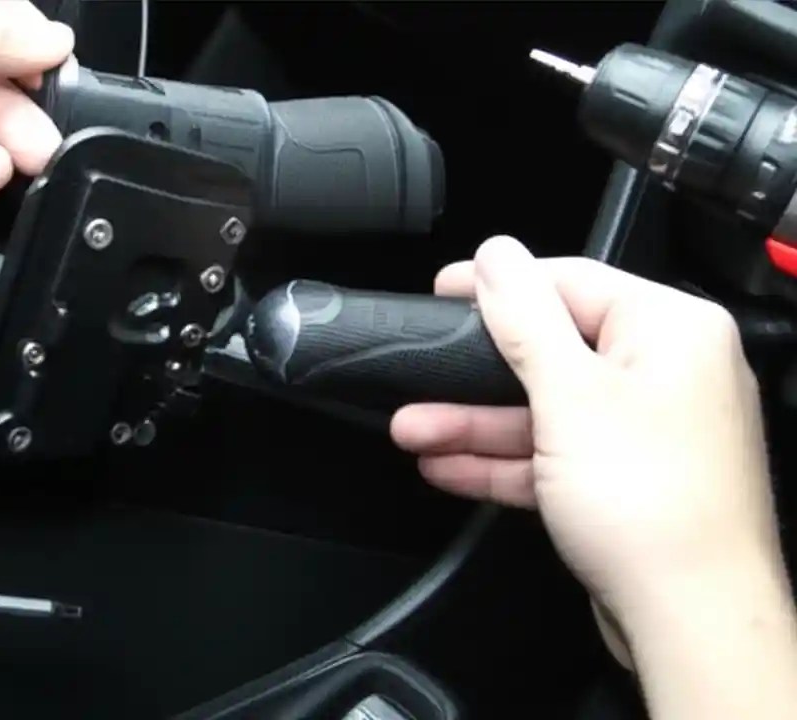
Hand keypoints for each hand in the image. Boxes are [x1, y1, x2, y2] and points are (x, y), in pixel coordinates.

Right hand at [389, 236, 784, 629]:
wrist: (691, 618)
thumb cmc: (653, 505)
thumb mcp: (568, 394)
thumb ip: (524, 319)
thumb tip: (498, 254)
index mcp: (672, 330)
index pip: (572, 281)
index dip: (500, 285)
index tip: (444, 290)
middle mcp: (668, 373)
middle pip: (552, 352)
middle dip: (472, 375)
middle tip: (416, 372)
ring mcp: (647, 432)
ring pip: (545, 411)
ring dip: (474, 424)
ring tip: (412, 432)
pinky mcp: (627, 482)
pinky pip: (555, 456)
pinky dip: (504, 462)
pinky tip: (449, 468)